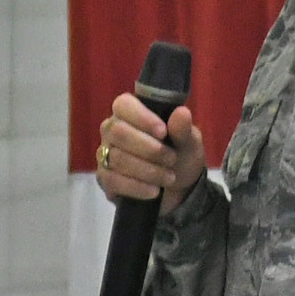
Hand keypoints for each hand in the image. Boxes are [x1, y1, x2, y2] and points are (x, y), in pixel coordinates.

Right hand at [100, 91, 207, 206]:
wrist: (180, 190)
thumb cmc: (181, 156)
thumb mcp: (189, 143)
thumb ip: (183, 129)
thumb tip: (181, 112)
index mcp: (131, 113)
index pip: (124, 105)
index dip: (142, 117)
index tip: (163, 132)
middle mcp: (113, 130)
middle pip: (118, 132)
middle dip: (148, 148)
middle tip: (171, 159)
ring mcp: (105, 154)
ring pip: (117, 158)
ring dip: (147, 170)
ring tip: (170, 177)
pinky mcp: (105, 178)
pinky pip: (113, 180)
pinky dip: (137, 187)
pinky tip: (154, 191)